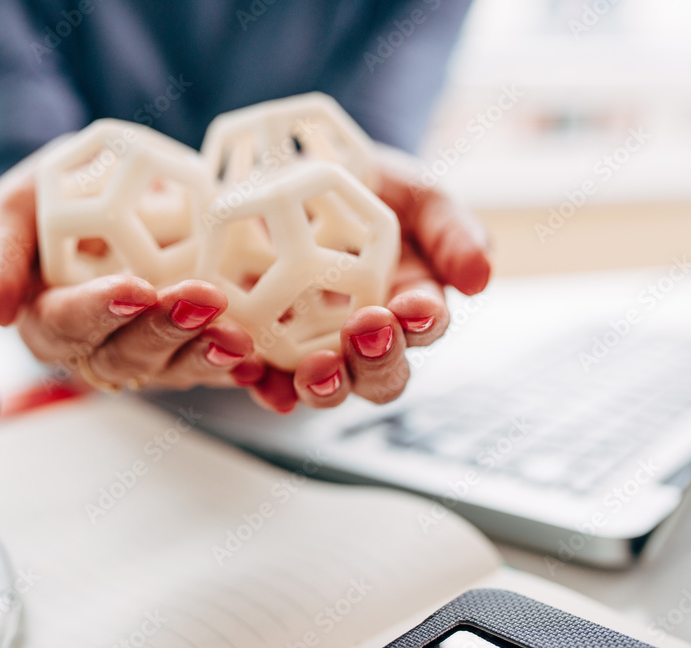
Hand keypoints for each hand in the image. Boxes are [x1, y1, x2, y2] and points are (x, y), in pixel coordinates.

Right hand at [0, 143, 264, 392]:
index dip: (101, 311)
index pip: (67, 324)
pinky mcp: (185, 350)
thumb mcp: (15, 206)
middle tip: (203, 300)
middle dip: (165, 330)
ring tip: (238, 337)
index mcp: (47, 318)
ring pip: (171, 369)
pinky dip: (241, 373)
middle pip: (124, 355)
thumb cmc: (52, 199)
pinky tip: (265, 369)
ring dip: (205, 356)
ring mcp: (143, 353)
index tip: (136, 288)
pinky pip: (212, 369)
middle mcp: (95, 347)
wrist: (106, 195)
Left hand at [247, 144, 491, 412]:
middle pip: (380, 374)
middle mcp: (365, 339)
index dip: (421, 322)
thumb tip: (480, 278)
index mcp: (410, 307)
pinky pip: (265, 375)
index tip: (412, 304)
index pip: (424, 327)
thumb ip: (452, 231)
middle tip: (363, 330)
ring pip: (327, 386)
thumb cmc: (369, 188)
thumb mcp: (417, 194)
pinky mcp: (264, 344)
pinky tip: (255, 372)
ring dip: (324, 384)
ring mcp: (313, 346)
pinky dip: (263, 381)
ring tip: (314, 367)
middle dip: (376, 360)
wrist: (292, 174)